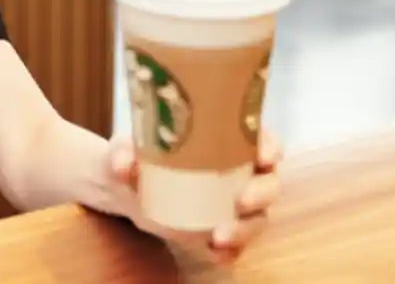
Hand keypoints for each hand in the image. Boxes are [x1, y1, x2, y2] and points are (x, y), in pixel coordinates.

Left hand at [107, 130, 283, 255]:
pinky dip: (230, 252)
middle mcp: (239, 172)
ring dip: (245, 230)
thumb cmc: (136, 154)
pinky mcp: (221, 229)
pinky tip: (215, 254)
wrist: (126, 186)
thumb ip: (124, 152)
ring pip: (257, 218)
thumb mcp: (127, 147)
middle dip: (262, 194)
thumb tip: (124, 165)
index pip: (263, 140)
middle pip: (268, 182)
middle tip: (241, 202)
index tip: (263, 156)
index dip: (271, 147)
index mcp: (228, 141)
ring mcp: (233, 204)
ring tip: (218, 238)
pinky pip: (237, 245)